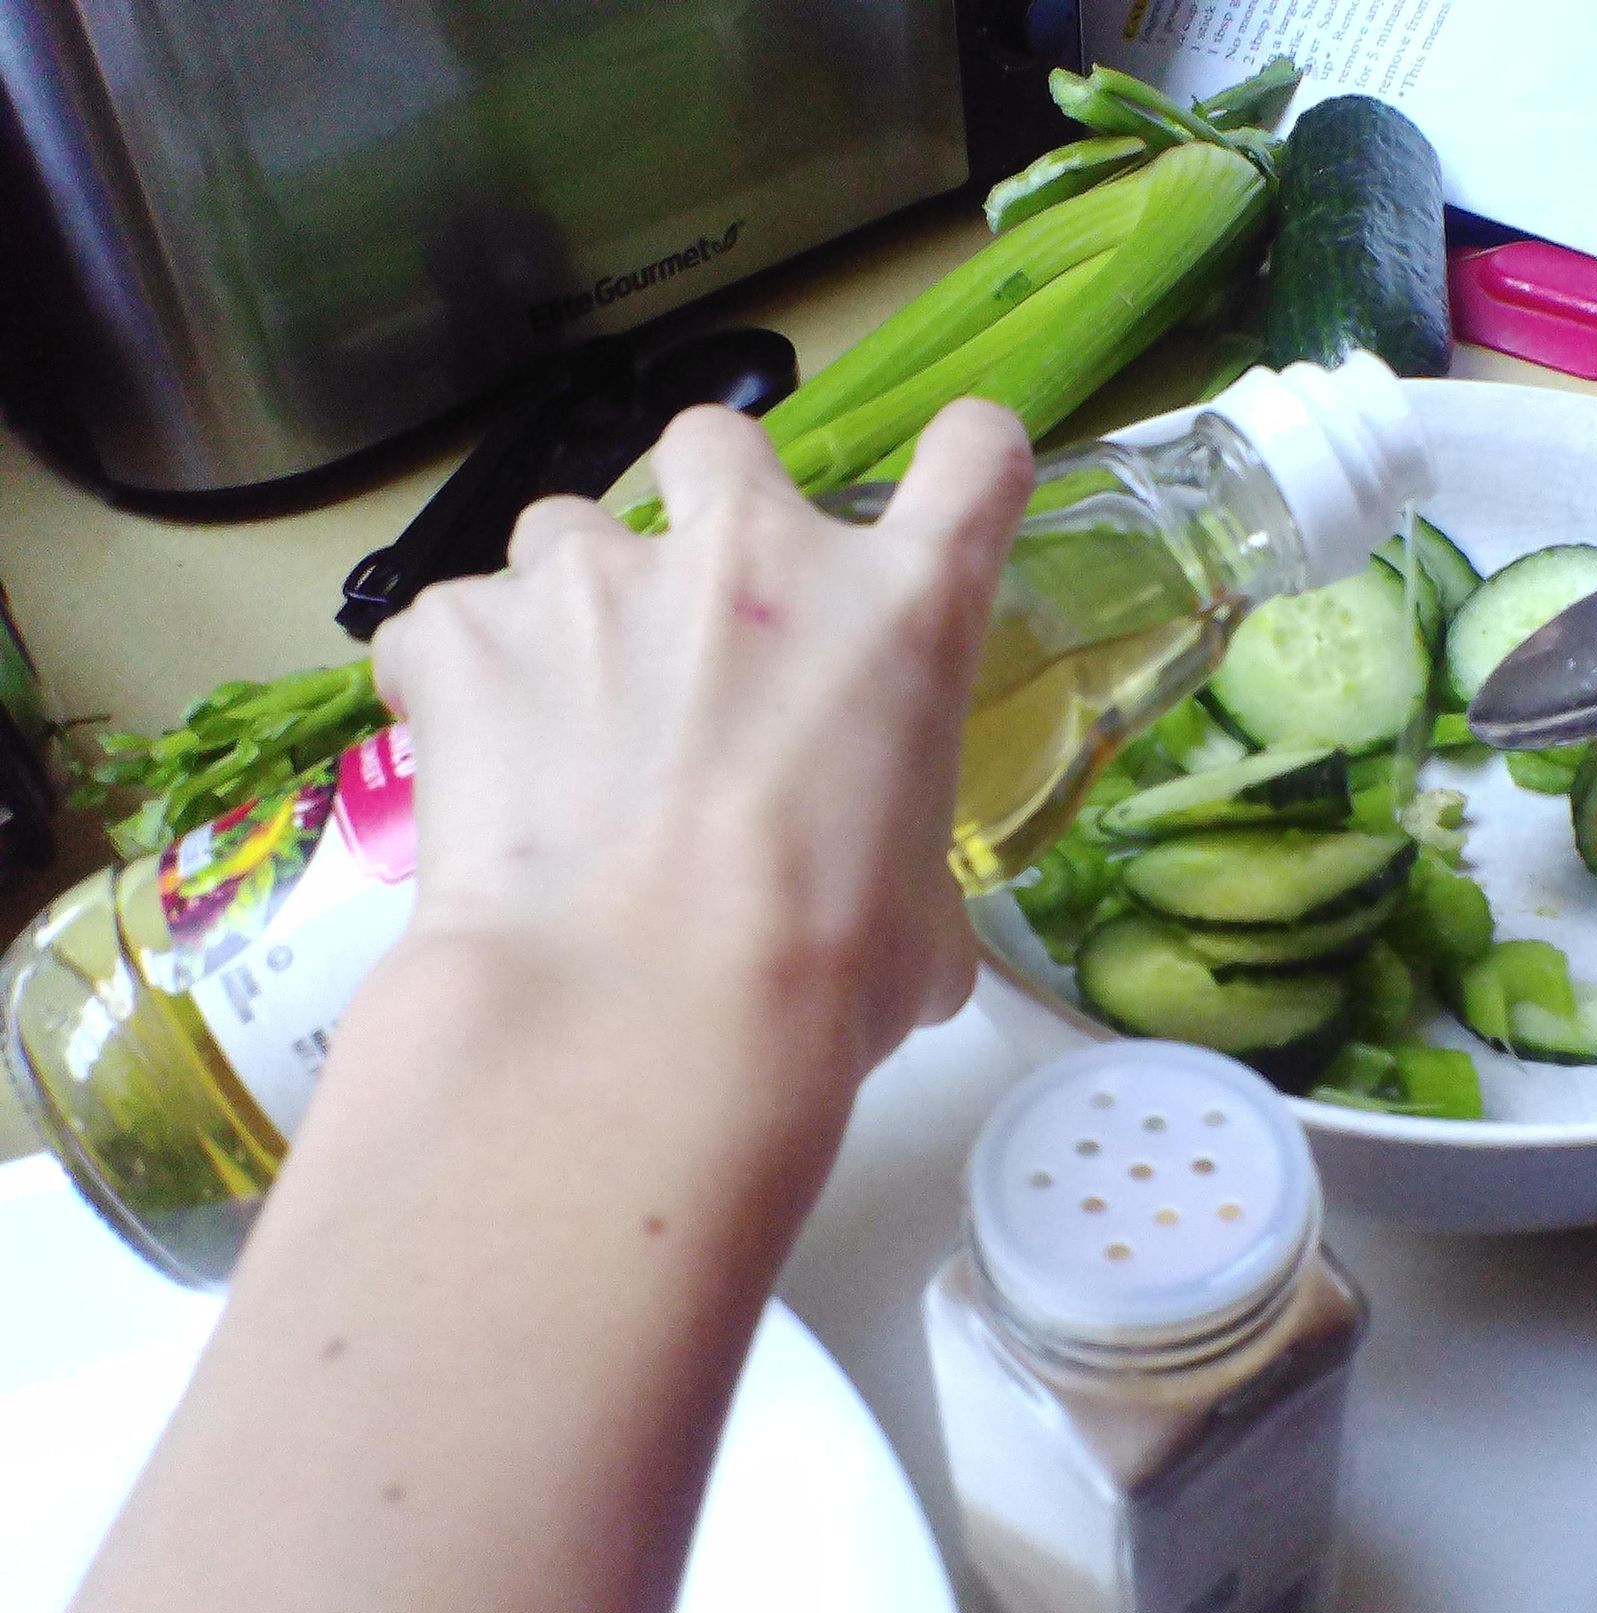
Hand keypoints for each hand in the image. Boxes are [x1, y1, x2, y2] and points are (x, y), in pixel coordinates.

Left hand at [374, 398, 1034, 1108]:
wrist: (640, 1014)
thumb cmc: (821, 978)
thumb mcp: (922, 927)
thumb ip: (908, 870)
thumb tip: (897, 924)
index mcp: (902, 614)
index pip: (973, 461)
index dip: (962, 470)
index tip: (940, 507)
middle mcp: (753, 555)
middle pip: (722, 441)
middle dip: (702, 506)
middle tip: (691, 616)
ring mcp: (597, 577)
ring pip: (567, 527)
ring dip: (570, 603)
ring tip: (562, 719)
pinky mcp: (467, 628)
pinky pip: (450, 630)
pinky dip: (460, 686)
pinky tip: (475, 779)